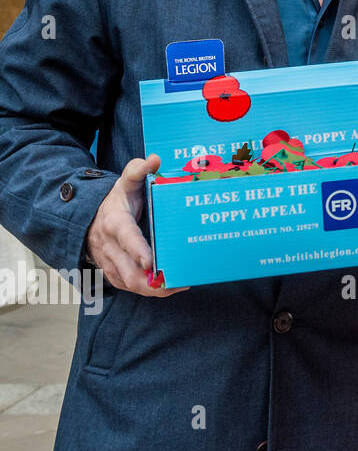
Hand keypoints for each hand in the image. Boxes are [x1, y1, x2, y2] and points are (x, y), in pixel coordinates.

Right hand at [86, 154, 187, 296]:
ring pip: (127, 282)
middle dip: (149, 281)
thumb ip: (137, 170)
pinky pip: (127, 286)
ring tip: (177, 286)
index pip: (126, 238)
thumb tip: (154, 159)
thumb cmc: (115, 201)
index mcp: (115, 223)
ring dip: (151, 289)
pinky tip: (166, 289)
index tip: (151, 261)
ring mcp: (109, 261)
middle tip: (175, 282)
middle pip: (127, 269)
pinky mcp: (112, 271)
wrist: (89, 219)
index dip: (137, 251)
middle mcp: (109, 246)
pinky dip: (145, 291)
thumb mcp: (125, 183)